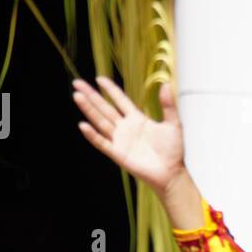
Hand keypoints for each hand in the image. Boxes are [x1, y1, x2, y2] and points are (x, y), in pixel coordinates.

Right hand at [71, 76, 183, 191]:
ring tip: (77, 96)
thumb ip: (168, 105)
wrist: (171, 173)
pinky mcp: (118, 154)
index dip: (110, 89)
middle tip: (77, 83)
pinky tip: (83, 125)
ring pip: (100, 122)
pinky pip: (102, 143)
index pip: (120, 100)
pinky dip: (92, 135)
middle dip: (91, 95)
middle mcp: (125, 128)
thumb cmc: (172, 151)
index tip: (99, 78)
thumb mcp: (173, 124)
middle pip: (105, 108)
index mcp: (137, 119)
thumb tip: (167, 84)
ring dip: (89, 109)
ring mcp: (120, 140)